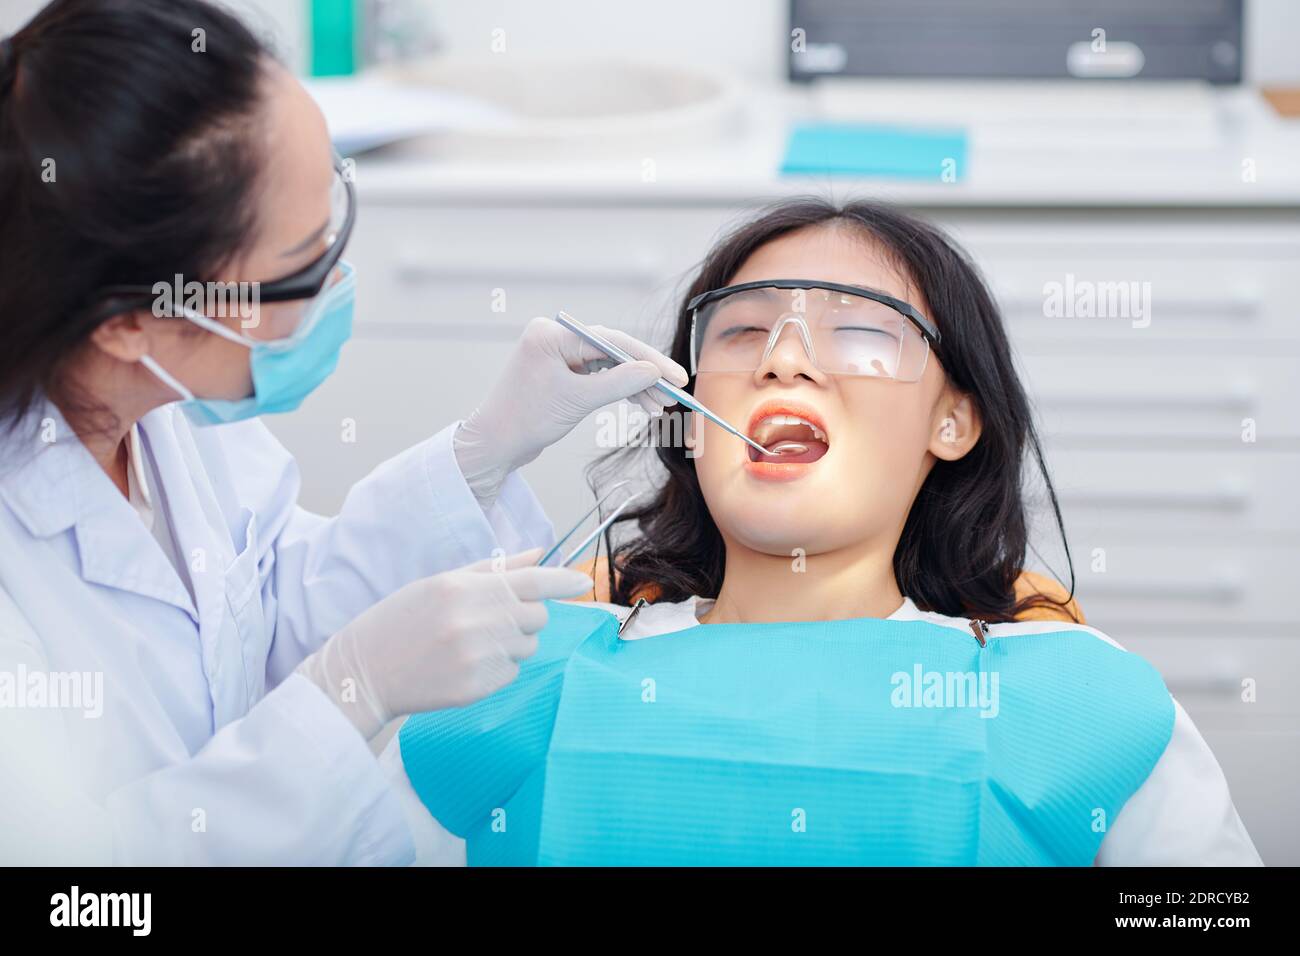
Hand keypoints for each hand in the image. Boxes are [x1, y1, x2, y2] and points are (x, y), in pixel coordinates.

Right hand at [296, 548, 592, 738]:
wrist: (363, 672)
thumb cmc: (401, 620)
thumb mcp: (440, 583)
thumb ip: (493, 569)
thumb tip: (538, 554)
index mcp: (464, 589)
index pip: (531, 581)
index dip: (562, 581)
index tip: (583, 582)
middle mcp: (475, 622)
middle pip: (537, 615)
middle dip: (526, 615)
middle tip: (491, 618)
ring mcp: (477, 658)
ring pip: (528, 646)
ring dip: (513, 642)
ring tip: (472, 642)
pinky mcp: (477, 688)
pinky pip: (512, 672)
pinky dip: (498, 667)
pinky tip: (465, 664)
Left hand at [454, 316, 688, 506]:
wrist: (495, 446)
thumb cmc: (526, 421)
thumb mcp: (577, 401)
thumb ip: (618, 383)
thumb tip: (653, 371)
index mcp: (551, 334)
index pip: (610, 341)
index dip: (647, 358)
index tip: (674, 376)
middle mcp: (554, 338)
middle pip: (612, 351)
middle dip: (643, 373)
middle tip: (673, 392)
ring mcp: (557, 355)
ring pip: (608, 365)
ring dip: (634, 384)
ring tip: (658, 406)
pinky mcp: (561, 372)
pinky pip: (597, 375)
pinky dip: (618, 389)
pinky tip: (640, 401)